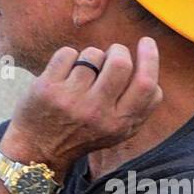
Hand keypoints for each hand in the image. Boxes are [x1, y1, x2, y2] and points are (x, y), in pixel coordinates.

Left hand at [4, 37, 162, 172]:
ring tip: (83, 72)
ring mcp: (71, 101)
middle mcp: (97, 113)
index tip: (146, 43)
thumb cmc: (85, 134)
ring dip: (90, 57)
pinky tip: (64, 72)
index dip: (150, 58)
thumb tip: (153, 74)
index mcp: (119, 123)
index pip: (146, 85)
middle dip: (118, 50)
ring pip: (92, 55)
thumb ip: (140, 109)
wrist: (40, 150)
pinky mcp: (48, 89)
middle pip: (121, 63)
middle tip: (112, 54)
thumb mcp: (118, 132)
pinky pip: (68, 53)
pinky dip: (68, 57)